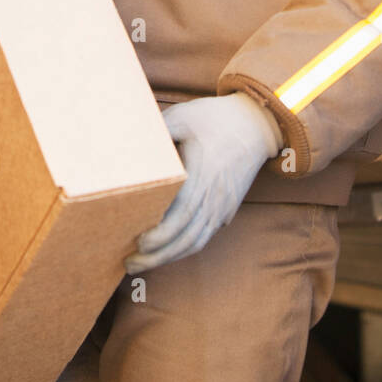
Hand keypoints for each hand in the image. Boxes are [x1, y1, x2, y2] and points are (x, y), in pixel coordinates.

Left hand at [124, 92, 282, 272]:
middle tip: (129, 264)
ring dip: (169, 258)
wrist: (256, 123)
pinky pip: (204, 237)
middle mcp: (215, 198)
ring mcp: (222, 207)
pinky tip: (164, 252)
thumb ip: (157, 130)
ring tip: (142, 264)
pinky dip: (183, 249)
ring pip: (195, 243)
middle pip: (186, 238)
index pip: (181, 215)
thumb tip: (125, 139)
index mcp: (203, 175)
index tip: (137, 242)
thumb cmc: (216, 118)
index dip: (160, 234)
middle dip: (157, 256)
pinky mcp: (226, 210)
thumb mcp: (183, 116)